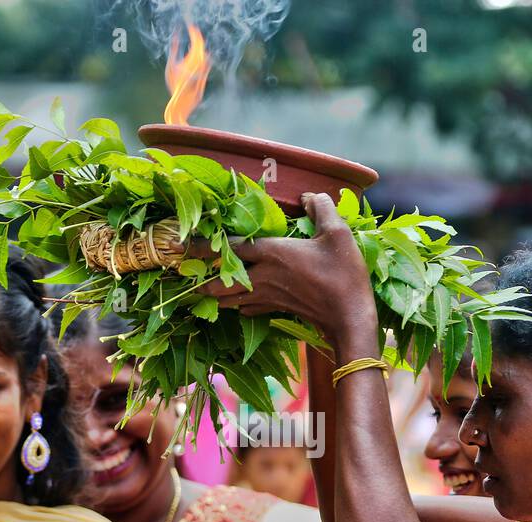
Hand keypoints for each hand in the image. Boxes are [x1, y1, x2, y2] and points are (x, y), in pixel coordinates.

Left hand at [200, 192, 378, 348]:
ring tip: (200, 290)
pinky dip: (238, 306)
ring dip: (215, 294)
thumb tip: (308, 195)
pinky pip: (248, 308)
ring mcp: (268, 296)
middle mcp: (263, 276)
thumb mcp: (337, 233)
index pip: (229, 247)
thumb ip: (321, 208)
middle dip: (201, 278)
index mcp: (272, 253)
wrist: (349, 317)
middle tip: (184, 275)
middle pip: (221, 280)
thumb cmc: (343, 274)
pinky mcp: (276, 309)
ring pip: (230, 298)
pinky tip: (238, 303)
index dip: (203, 245)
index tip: (182, 245)